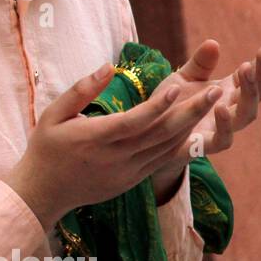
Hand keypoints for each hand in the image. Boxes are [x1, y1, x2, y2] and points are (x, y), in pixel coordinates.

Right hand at [4, 63, 221, 227]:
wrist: (43, 193)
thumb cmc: (45, 148)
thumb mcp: (52, 114)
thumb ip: (81, 90)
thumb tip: (108, 67)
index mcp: (95, 139)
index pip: (134, 122)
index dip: (158, 105)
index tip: (178, 86)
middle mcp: (116, 157)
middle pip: (160, 134)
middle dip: (191, 111)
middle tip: (217, 90)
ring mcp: (127, 172)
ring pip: (167, 148)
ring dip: (193, 125)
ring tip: (213, 102)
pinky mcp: (132, 180)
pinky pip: (163, 161)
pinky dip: (182, 145)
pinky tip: (198, 128)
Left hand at [151, 40, 260, 178]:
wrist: (152, 134)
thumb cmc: (173, 104)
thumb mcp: (183, 78)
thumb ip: (199, 63)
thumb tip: (213, 42)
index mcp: (228, 91)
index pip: (254, 75)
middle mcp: (230, 109)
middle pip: (257, 93)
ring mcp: (221, 127)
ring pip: (247, 115)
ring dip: (250, 93)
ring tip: (246, 69)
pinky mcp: (205, 145)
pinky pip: (223, 139)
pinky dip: (225, 124)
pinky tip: (221, 106)